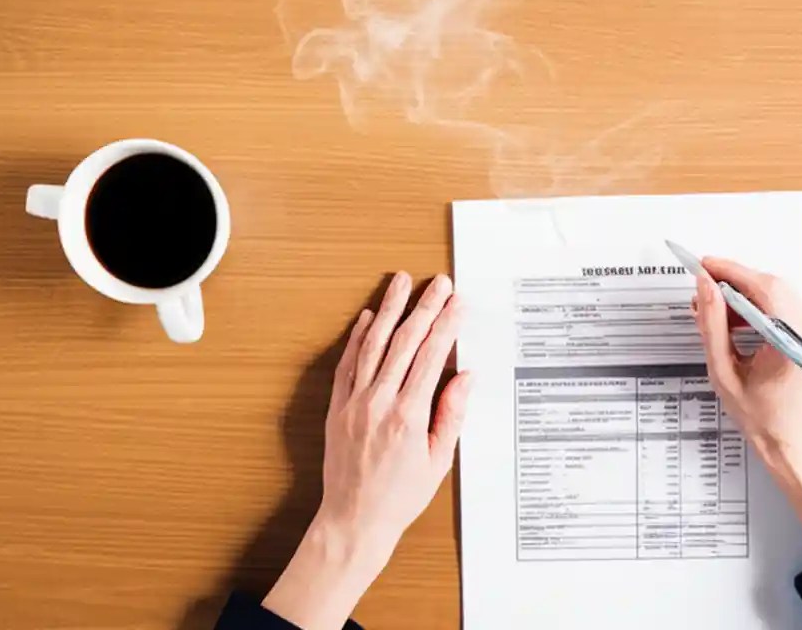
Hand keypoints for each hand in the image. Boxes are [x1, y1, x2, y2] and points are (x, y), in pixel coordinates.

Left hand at [263, 272, 468, 629]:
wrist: (353, 519)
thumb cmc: (399, 496)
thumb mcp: (439, 460)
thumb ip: (451, 413)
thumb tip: (464, 376)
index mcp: (408, 416)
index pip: (431, 356)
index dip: (446, 324)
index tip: (457, 302)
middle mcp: (378, 402)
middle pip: (404, 341)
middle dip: (424, 307)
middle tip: (438, 283)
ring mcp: (353, 402)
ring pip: (373, 344)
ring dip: (389, 309)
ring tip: (400, 282)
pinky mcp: (336, 407)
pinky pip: (347, 363)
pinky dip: (357, 337)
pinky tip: (369, 317)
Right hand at [691, 257, 801, 454]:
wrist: (789, 438)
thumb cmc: (762, 416)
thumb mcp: (724, 373)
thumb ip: (713, 326)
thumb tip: (705, 288)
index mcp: (795, 344)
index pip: (765, 290)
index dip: (732, 272)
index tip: (705, 266)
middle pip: (771, 286)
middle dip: (733, 283)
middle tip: (702, 289)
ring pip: (774, 293)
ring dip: (741, 296)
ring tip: (712, 311)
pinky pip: (779, 306)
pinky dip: (753, 307)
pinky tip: (731, 320)